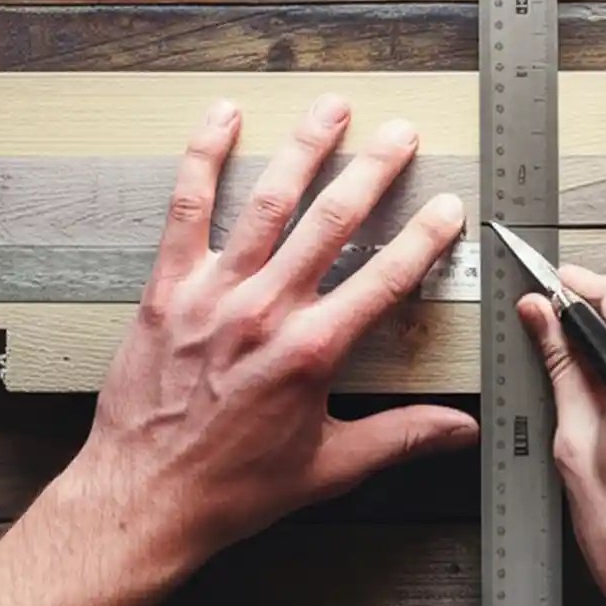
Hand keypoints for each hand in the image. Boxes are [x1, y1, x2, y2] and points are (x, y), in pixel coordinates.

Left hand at [76, 93, 477, 569]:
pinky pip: (187, 210)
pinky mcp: (168, 289)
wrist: (144, 497)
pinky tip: (222, 118)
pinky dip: (204, 159)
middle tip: (401, 133)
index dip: (424, 239)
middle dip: (373, 171)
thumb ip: (401, 438)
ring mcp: (214, 293)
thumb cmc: (232, 487)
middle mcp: (266, 311)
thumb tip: (461, 430)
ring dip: (304, 150)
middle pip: (333, 222)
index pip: (385, 279)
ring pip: (269, 204)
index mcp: (311, 351)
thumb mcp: (329, 468)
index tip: (448, 208)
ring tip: (331, 108)